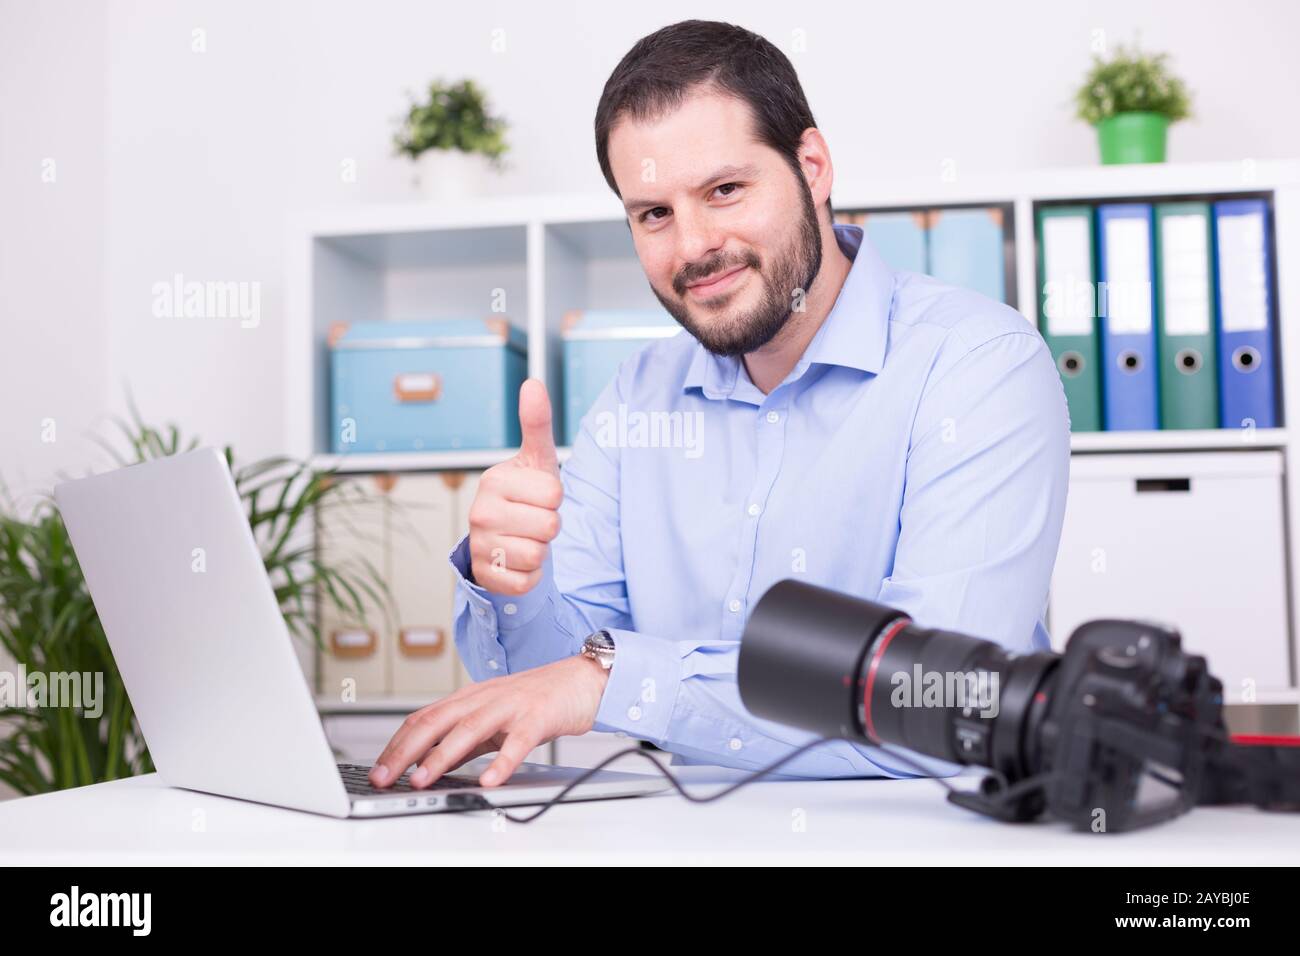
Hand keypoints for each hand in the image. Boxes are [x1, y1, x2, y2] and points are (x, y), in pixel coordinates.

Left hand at [368, 654, 609, 788]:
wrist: (582, 679)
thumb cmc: (537, 700)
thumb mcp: (493, 718)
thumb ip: (464, 740)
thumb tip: (431, 763)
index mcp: (470, 698)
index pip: (423, 719)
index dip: (397, 744)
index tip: (378, 770)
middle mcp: (484, 698)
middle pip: (436, 721)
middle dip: (405, 751)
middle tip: (384, 777)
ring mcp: (510, 706)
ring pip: (469, 729)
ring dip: (441, 756)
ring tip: (422, 780)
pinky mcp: (538, 717)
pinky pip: (518, 742)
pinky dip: (502, 762)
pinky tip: (489, 781)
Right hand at [468, 378, 562, 596]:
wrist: (503, 537)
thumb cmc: (526, 495)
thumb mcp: (536, 460)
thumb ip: (537, 423)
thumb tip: (533, 383)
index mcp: (494, 480)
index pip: (554, 494)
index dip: (555, 499)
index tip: (539, 497)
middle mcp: (480, 512)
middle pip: (549, 526)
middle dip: (550, 525)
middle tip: (534, 519)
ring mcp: (480, 545)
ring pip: (539, 554)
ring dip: (541, 551)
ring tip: (526, 538)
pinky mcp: (485, 575)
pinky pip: (527, 580)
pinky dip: (531, 575)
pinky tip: (518, 560)